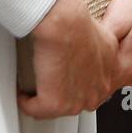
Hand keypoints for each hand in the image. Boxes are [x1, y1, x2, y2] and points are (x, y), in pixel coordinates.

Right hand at [17, 0, 118, 119]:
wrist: (64, 23)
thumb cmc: (76, 22)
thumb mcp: (101, 36)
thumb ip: (97, 53)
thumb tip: (86, 53)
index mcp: (109, 76)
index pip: (92, 90)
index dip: (74, 84)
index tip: (63, 79)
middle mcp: (96, 92)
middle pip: (74, 102)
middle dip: (60, 93)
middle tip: (46, 81)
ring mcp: (76, 101)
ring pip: (55, 109)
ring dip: (43, 98)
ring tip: (34, 85)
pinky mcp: (55, 104)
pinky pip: (34, 110)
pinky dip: (25, 102)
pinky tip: (23, 92)